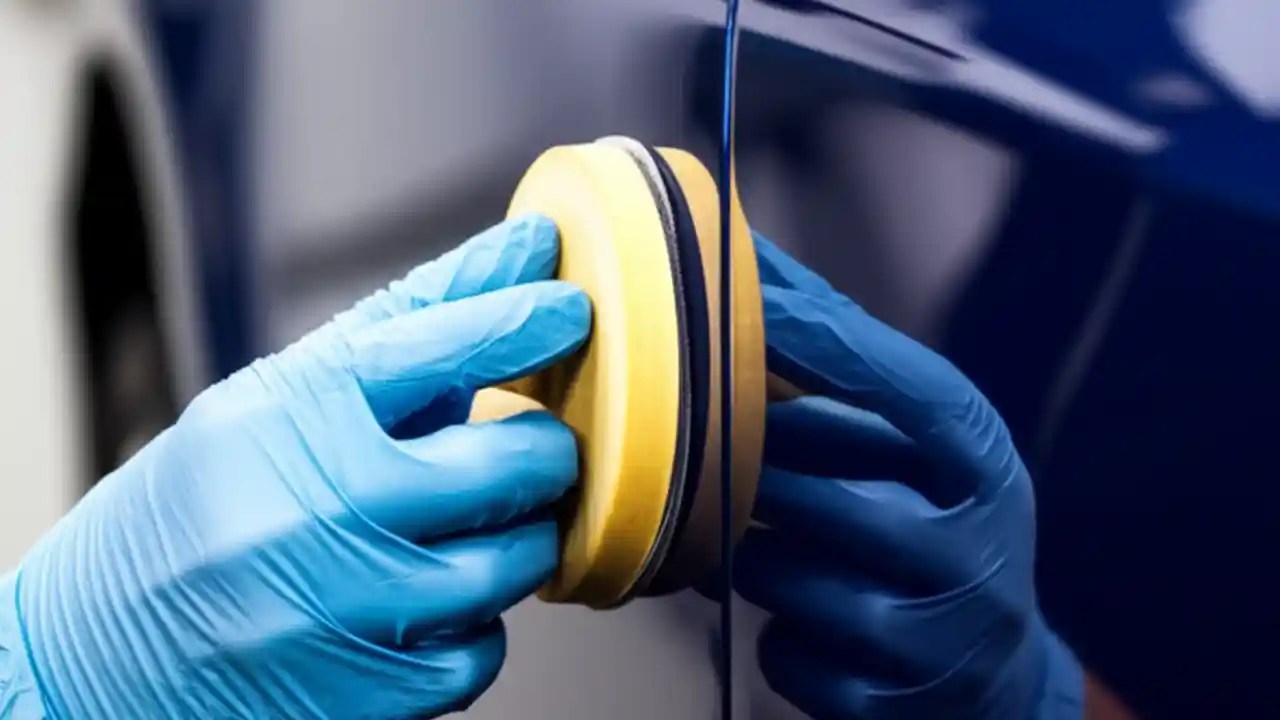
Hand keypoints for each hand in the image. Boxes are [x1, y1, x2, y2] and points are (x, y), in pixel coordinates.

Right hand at [0, 215, 590, 718]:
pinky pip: (481, 652)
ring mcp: (344, 609)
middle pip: (509, 466)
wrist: (96, 651)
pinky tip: (430, 603)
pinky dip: (475, 626)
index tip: (570, 309)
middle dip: (543, 452)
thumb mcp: (277, 398)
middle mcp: (319, 509)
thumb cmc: (205, 503)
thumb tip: (523, 254)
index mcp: (292, 415)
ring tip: (474, 526)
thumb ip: (408, 329)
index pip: (438, 346)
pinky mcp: (364, 693)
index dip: (521, 320)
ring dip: (519, 540)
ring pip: (513, 564)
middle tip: (530, 446)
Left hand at [737, 233, 1083, 718]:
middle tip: (716, 446)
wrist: (994, 679)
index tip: (754, 302)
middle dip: (752, 468)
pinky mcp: (884, 706)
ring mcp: (934, 642)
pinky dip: (773, 629)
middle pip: (812, 492)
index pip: (919, 395)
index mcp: (991, 475)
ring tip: (763, 542)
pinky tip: (806, 621)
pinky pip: (777, 647)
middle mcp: (977, 556)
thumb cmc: (939, 535)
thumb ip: (853, 377)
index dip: (830, 346)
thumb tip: (758, 268)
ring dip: (749, 551)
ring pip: (775, 571)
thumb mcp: (928, 457)